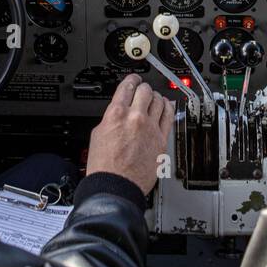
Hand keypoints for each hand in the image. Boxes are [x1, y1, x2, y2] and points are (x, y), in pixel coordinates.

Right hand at [86, 74, 172, 195]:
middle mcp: (135, 118)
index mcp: (116, 114)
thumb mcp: (98, 134)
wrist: (115, 186)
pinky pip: (169, 116)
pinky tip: (167, 106)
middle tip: (143, 89)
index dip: (131, 80)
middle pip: (145, 91)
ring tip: (154, 97)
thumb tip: (119, 113)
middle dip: (143, 87)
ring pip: (159, 100)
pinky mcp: (161, 140)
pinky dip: (168, 107)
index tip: (134, 80)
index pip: (127, 86)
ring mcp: (151, 128)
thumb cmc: (104, 167)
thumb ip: (111, 119)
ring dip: (156, 96)